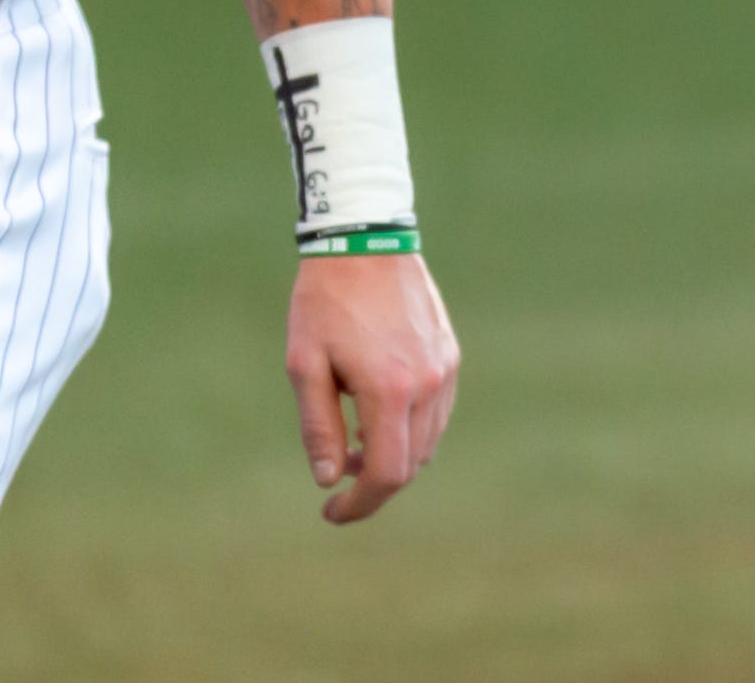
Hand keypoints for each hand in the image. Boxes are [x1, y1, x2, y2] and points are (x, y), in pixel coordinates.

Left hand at [286, 253, 459, 525]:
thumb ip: (319, 427)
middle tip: (338, 477)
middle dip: (375, 483)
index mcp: (389, 390)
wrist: (366, 241)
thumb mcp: (305, 366)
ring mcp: (445, 367)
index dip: (361, 505)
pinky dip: (412, 429)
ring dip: (396, 456)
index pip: (387, 474)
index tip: (332, 513)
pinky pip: (438, 411)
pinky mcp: (449, 353)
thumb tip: (329, 480)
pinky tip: (380, 414)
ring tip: (356, 445)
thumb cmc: (325, 304)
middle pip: (411, 463)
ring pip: (428, 440)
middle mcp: (428, 383)